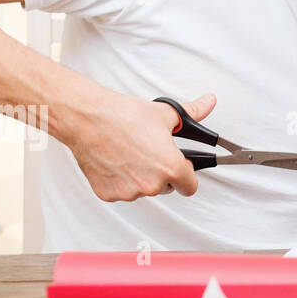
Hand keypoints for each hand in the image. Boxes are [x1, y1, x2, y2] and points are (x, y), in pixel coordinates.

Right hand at [69, 92, 216, 201]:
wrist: (89, 120)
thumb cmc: (123, 117)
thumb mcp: (166, 113)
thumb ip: (193, 112)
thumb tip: (208, 103)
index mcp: (170, 168)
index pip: (190, 187)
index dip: (188, 175)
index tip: (183, 167)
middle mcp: (151, 185)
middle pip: (167, 187)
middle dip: (164, 173)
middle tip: (153, 153)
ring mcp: (128, 192)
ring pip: (144, 190)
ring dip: (142, 178)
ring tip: (133, 154)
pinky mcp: (108, 194)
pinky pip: (122, 192)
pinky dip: (122, 180)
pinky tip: (118, 161)